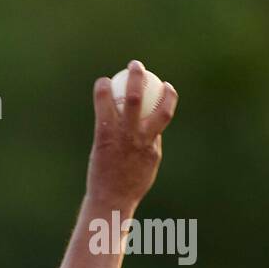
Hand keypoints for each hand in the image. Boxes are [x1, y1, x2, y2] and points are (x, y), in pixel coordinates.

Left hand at [86, 60, 177, 210]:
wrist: (110, 200)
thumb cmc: (128, 187)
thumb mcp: (146, 167)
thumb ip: (150, 148)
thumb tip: (151, 134)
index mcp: (153, 145)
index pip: (164, 115)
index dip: (167, 97)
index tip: (165, 86)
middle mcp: (142, 138)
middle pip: (156, 104)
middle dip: (150, 82)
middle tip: (141, 68)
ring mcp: (125, 137)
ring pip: (132, 101)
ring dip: (132, 80)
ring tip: (128, 67)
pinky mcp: (105, 137)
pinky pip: (104, 110)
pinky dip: (103, 93)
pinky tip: (101, 83)